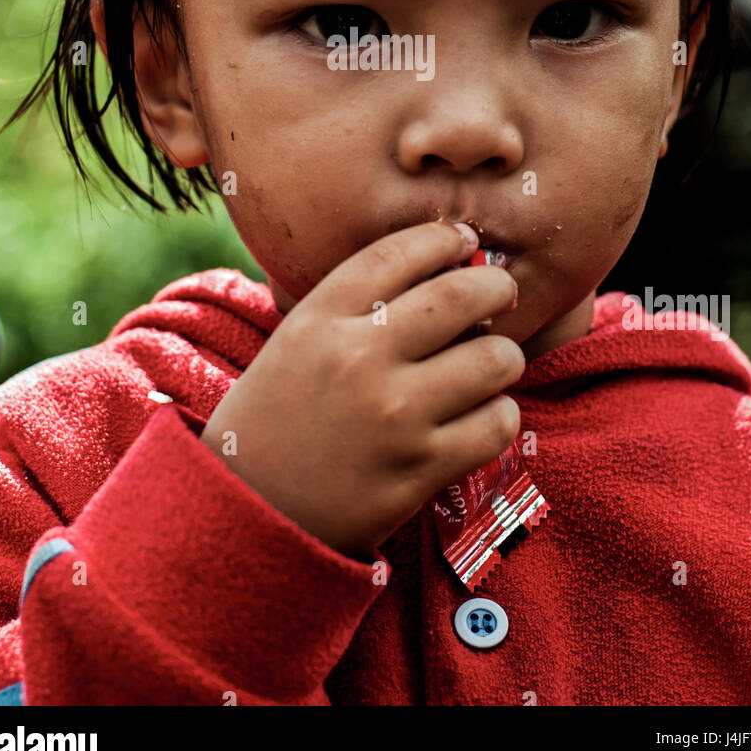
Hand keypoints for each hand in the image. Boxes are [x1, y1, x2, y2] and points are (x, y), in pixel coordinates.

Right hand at [200, 220, 522, 558]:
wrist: (248, 513)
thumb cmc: (276, 418)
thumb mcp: (296, 341)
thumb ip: (355, 304)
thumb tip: (443, 267)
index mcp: (319, 319)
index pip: (398, 252)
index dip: (444, 238)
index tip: (464, 240)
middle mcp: (358, 358)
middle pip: (461, 295)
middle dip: (497, 286)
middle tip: (500, 294)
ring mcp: (392, 416)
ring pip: (494, 360)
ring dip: (503, 357)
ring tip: (490, 365)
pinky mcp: (419, 470)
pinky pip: (496, 425)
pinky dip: (500, 415)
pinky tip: (481, 415)